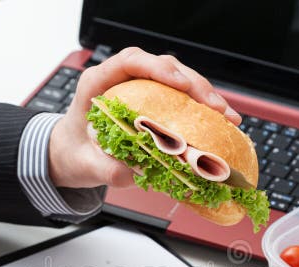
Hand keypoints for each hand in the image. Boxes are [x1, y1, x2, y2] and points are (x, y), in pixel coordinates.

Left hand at [47, 47, 241, 188]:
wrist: (71, 155)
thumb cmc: (73, 152)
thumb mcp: (82, 164)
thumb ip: (102, 169)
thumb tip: (127, 174)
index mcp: (98, 83)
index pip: (129, 61)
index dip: (157, 68)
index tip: (180, 83)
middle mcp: (123, 80)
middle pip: (163, 68)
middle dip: (194, 85)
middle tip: (216, 108)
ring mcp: (141, 90)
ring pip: (179, 81)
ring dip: (205, 97)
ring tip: (227, 117)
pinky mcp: (155, 103)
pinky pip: (182, 99)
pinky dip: (202, 111)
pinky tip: (221, 123)